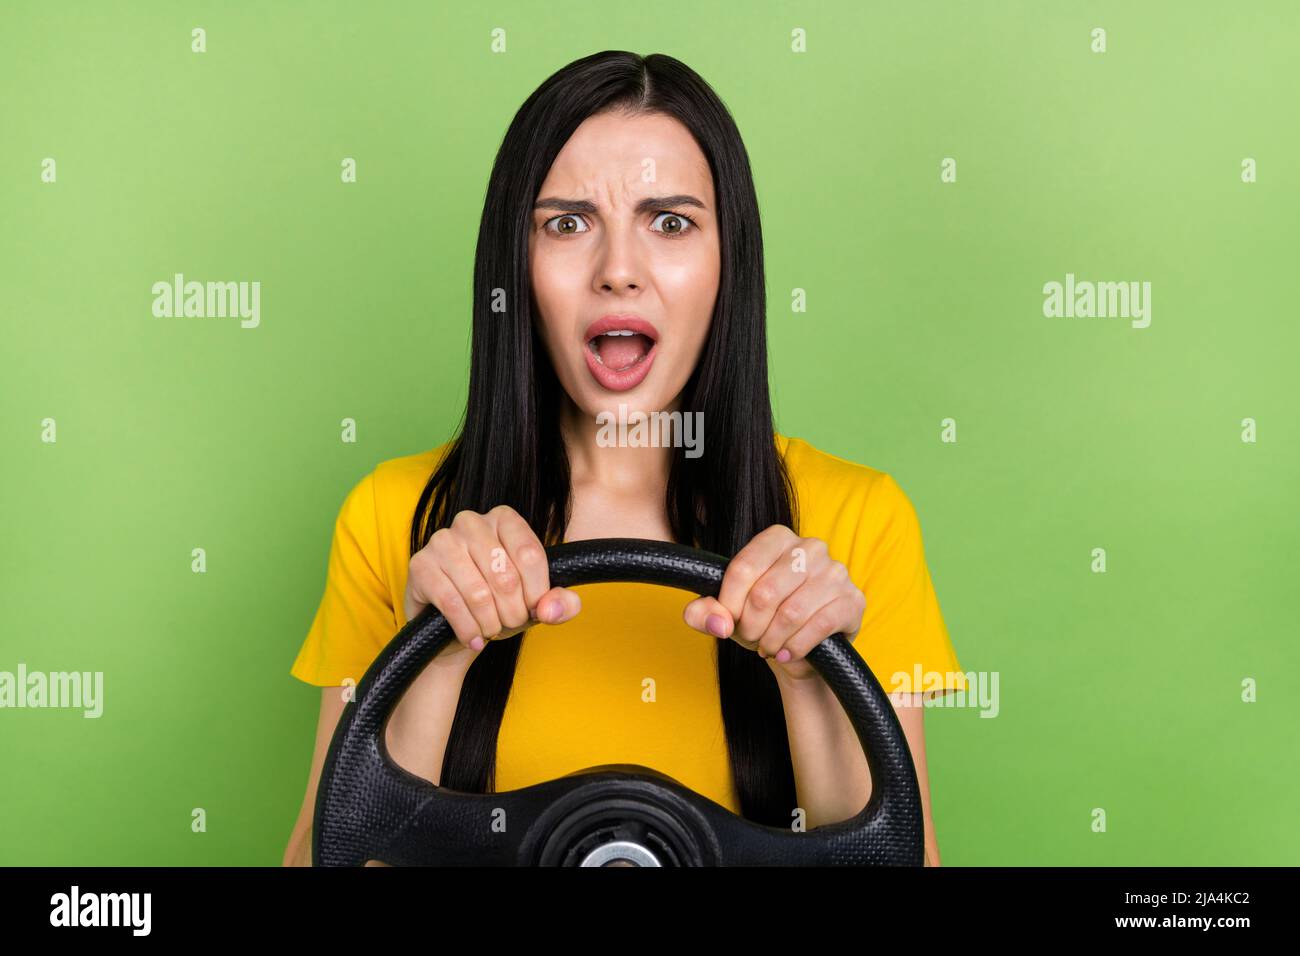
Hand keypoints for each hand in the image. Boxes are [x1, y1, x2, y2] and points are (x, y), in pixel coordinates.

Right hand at [403, 505, 580, 670]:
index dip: (537, 593)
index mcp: (504, 518)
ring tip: (490, 630)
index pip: (530, 555)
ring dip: (490, 623)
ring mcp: (442, 540)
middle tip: (509, 624)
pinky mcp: (420, 564)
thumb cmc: (499, 605)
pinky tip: (472, 638)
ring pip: (478, 593)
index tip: (534, 610)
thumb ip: (561, 603)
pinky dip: (467, 628)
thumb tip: (553, 608)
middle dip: (513, 612)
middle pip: (505, 576)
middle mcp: (471, 521)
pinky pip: (451, 603)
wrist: (455, 627)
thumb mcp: (536, 603)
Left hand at [683, 525, 864, 680]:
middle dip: (751, 626)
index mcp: (777, 537)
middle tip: (751, 638)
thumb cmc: (763, 620)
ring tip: (768, 647)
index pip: (743, 568)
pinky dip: (795, 646)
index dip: (728, 603)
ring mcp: (836, 571)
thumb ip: (704, 612)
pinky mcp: (853, 600)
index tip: (726, 622)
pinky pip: (818, 626)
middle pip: (765, 593)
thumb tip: (716, 622)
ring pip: (791, 613)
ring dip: (772, 640)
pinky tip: (787, 653)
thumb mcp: (729, 614)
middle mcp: (810, 547)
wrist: (801, 648)